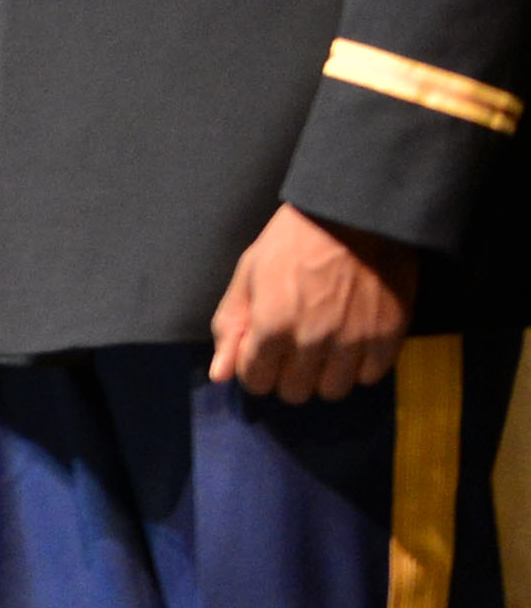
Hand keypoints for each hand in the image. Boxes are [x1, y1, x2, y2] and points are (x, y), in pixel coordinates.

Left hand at [209, 203, 414, 401]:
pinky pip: (370, 377)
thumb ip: (231, 326)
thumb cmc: (293, 241)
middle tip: (293, 350)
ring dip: (324, 376)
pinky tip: (351, 344)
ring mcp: (354, 341)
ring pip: (333, 391)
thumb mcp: (248, 275)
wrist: (354, 216)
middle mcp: (313, 341)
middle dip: (287, 375)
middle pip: (295, 392)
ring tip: (323, 349)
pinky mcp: (388, 336)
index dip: (255, 368)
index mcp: (272, 326)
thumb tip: (220, 374)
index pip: (256, 381)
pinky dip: (359, 367)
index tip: (262, 353)